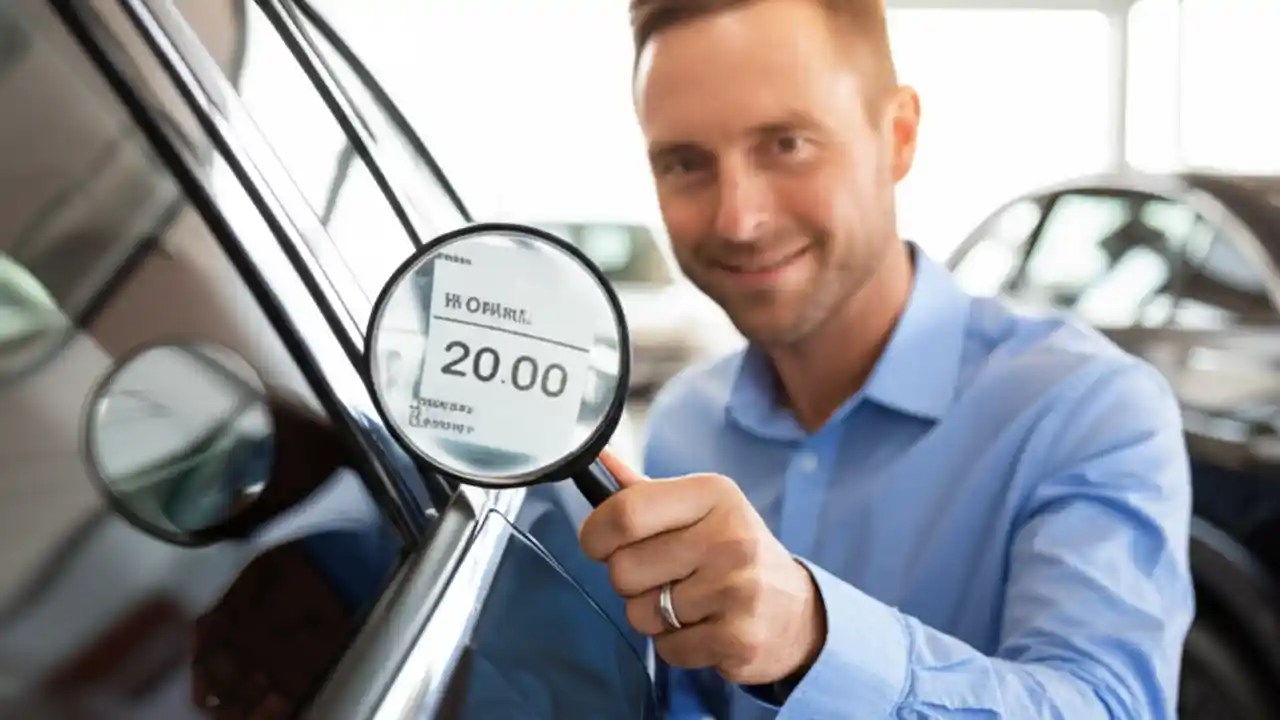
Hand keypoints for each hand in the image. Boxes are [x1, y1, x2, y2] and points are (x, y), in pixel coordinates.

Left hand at [578, 450, 826, 685]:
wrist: (798, 611)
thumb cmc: (734, 553)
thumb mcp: (701, 510)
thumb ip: (647, 491)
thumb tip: (601, 457)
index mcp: (714, 495)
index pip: (625, 512)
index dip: (596, 534)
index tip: (599, 544)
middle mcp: (729, 538)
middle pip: (623, 570)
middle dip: (629, 582)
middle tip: (661, 578)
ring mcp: (737, 591)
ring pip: (640, 614)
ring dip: (652, 616)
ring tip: (686, 603)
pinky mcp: (739, 639)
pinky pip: (667, 649)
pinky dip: (676, 644)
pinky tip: (704, 627)